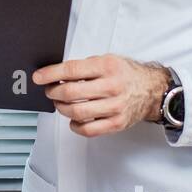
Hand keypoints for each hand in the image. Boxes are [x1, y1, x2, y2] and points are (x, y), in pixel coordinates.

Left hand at [33, 55, 168, 137]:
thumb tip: (55, 74)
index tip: (38, 77)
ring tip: (60, 103)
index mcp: (107, 67)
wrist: (152, 90)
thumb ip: (84, 67)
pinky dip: (75, 125)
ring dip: (61, 108)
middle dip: (53, 92)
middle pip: (71, 93)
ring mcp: (115, 107)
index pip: (71, 70)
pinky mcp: (116, 123)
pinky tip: (73, 119)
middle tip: (50, 91)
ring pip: (77, 112)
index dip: (50, 74)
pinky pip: (88, 130)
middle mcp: (111, 87)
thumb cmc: (126, 74)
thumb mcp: (107, 60)